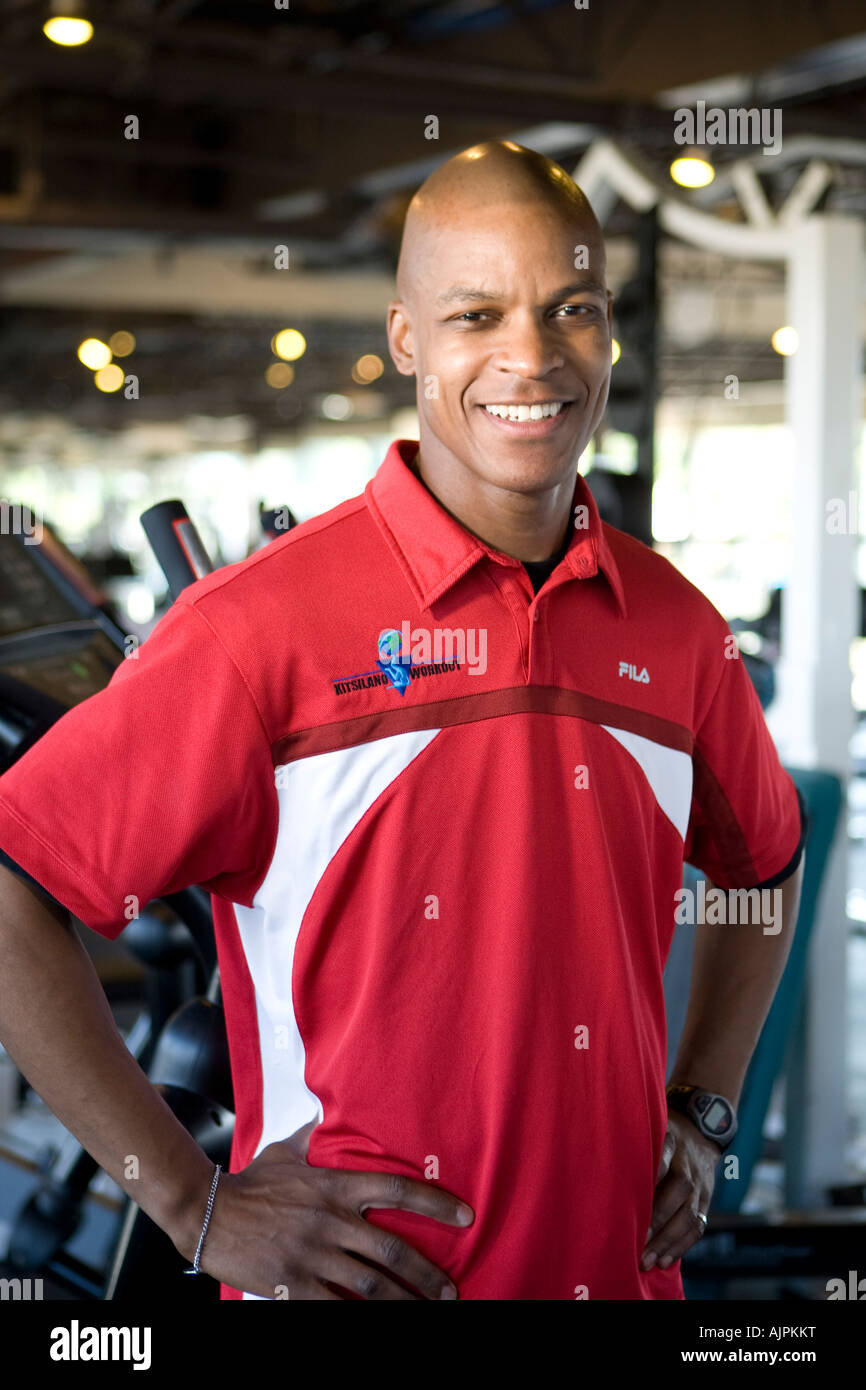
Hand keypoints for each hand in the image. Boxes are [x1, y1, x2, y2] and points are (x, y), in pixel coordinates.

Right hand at [183, 1120, 473, 1299]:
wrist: (207, 1214)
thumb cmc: (250, 1184)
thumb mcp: (286, 1152)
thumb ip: (313, 1137)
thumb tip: (325, 1111)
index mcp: (334, 1186)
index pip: (397, 1190)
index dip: (435, 1204)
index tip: (465, 1216)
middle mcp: (331, 1221)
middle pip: (393, 1249)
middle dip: (428, 1274)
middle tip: (450, 1291)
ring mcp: (314, 1255)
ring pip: (372, 1286)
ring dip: (405, 1303)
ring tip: (428, 1313)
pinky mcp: (294, 1285)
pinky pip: (336, 1308)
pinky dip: (360, 1319)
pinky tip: (380, 1324)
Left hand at [640, 1111, 719, 1271]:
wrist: (700, 1131)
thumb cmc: (659, 1136)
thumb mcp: (648, 1127)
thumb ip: (631, 1142)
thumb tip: (596, 1160)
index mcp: (669, 1140)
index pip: (663, 1154)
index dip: (653, 1173)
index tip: (633, 1194)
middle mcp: (687, 1162)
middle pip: (680, 1188)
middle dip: (659, 1217)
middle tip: (638, 1241)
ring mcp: (700, 1183)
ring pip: (690, 1213)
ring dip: (669, 1240)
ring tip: (648, 1260)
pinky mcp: (706, 1201)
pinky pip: (698, 1226)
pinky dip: (681, 1246)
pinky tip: (665, 1261)